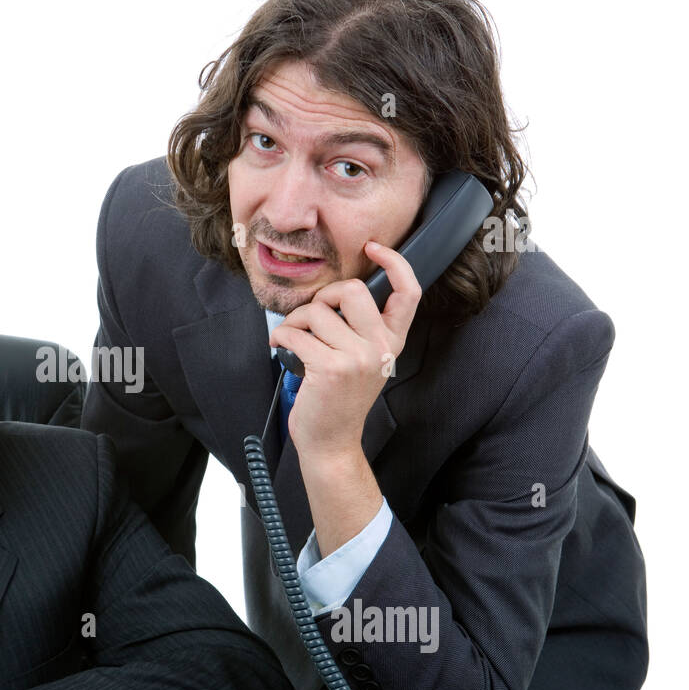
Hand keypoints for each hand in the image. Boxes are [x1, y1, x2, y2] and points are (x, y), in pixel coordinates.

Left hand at [269, 240, 420, 462]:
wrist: (332, 442)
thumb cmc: (339, 398)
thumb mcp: (365, 362)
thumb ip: (362, 329)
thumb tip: (337, 291)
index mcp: (393, 342)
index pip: (409, 292)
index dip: (394, 262)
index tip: (372, 247)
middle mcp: (381, 347)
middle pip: (353, 289)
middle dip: (323, 296)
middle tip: (312, 317)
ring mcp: (358, 358)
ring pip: (317, 311)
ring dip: (294, 321)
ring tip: (291, 338)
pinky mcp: (330, 368)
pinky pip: (295, 333)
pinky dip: (280, 336)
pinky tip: (279, 348)